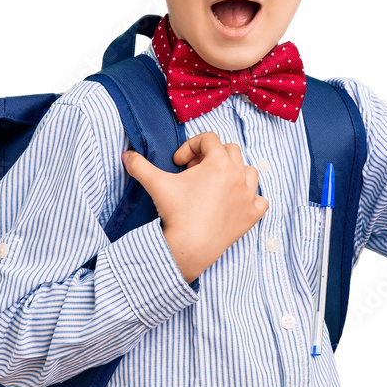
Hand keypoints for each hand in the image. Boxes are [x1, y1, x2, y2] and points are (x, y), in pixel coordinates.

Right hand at [121, 131, 268, 282]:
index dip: (190, 147)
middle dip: (212, 157)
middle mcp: (238, 175)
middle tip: (194, 173)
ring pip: (249, 171)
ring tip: (216, 184)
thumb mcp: (156, 184)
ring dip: (235, 172)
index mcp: (219, 162)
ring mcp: (248, 196)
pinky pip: (261, 200)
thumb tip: (125, 155)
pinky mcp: (251, 215)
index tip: (178, 163)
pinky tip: (236, 203)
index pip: (208, 139)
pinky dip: (252, 199)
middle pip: (231, 151)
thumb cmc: (176, 213)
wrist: (190, 247)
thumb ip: (140, 165)